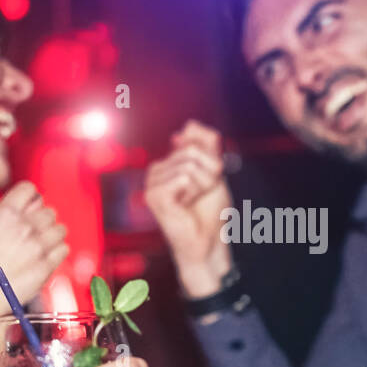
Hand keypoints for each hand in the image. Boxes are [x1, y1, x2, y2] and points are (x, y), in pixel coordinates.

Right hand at [0, 181, 67, 318]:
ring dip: (53, 235)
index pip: (29, 190)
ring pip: (60, 228)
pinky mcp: (46, 265)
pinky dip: (58, 252)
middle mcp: (22, 227)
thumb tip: (27, 204)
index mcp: (3, 215)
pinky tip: (46, 257)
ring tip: (41, 245)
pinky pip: (64, 249)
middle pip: (49, 210)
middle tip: (35, 232)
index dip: (32, 198)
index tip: (33, 205)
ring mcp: (36, 246)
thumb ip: (5, 214)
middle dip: (43, 220)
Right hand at [143, 120, 233, 296]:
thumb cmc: (210, 211)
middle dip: (209, 173)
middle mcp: (155, 171)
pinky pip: (185, 178)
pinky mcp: (155, 196)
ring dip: (203, 185)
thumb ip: (206, 144)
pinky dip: (195, 192)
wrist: (208, 242)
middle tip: (203, 193)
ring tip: (194, 201)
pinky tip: (186, 205)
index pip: (194, 138)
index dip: (212, 159)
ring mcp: (152, 183)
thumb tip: (189, 125)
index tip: (210, 179)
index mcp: (167, 164)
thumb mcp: (214, 171)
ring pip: (189, 165)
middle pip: (192, 151)